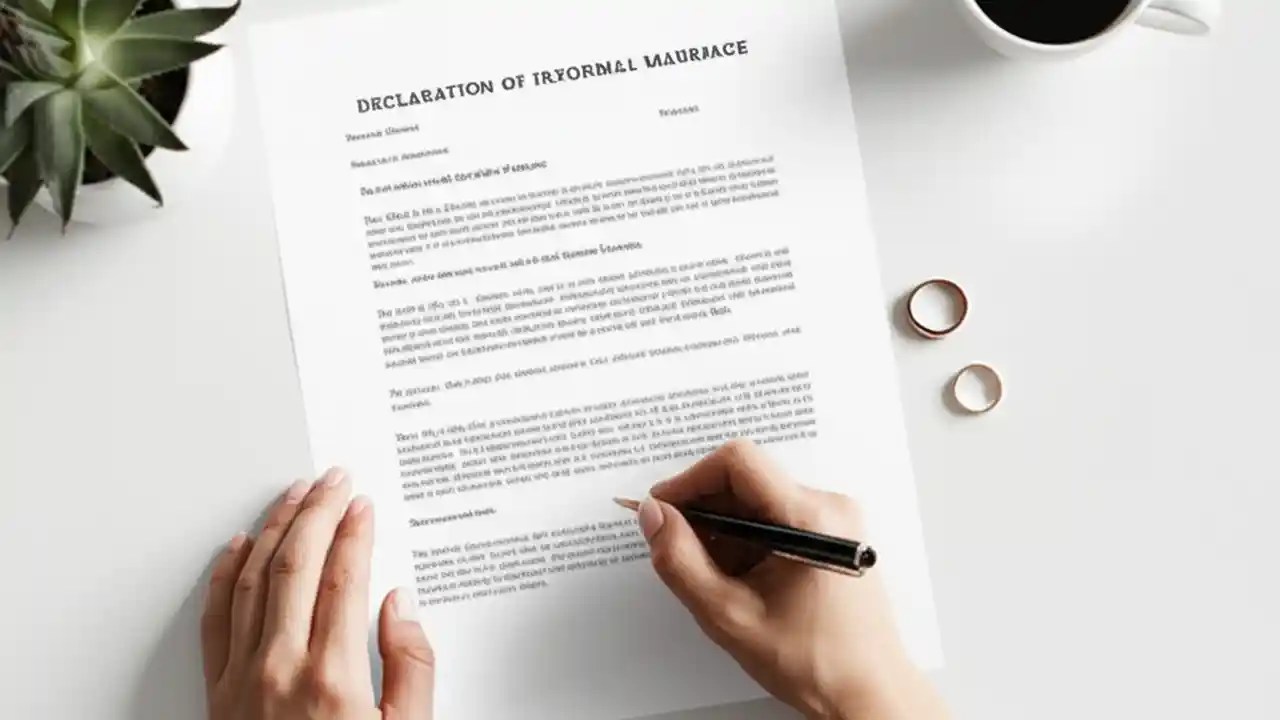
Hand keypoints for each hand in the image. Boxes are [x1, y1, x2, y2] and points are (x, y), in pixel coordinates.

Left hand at [201, 469, 434, 719]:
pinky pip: (215, 618)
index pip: (344, 579)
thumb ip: (410, 669)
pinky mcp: (217, 693)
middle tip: (333, 482)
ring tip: (294, 497)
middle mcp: (282, 669)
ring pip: (253, 580)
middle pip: (297, 566)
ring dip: (276, 529)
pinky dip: (226, 573)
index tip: (362, 506)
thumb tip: (401, 607)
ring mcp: (243, 678)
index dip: (355, 533)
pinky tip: (240, 546)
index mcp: (334, 678)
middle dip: (317, 513)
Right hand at [640, 441, 948, 719]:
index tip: (663, 507)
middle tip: (678, 549)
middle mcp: (829, 507)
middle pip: (746, 479)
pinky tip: (741, 579)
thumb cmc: (815, 662)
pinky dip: (746, 540)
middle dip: (704, 511)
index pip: (738, 462)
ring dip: (725, 530)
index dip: (690, 479)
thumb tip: (654, 516)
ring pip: (757, 499)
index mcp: (811, 519)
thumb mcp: (730, 616)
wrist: (867, 693)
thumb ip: (681, 561)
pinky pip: (775, 516)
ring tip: (716, 577)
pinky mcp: (830, 533)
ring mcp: (833, 519)